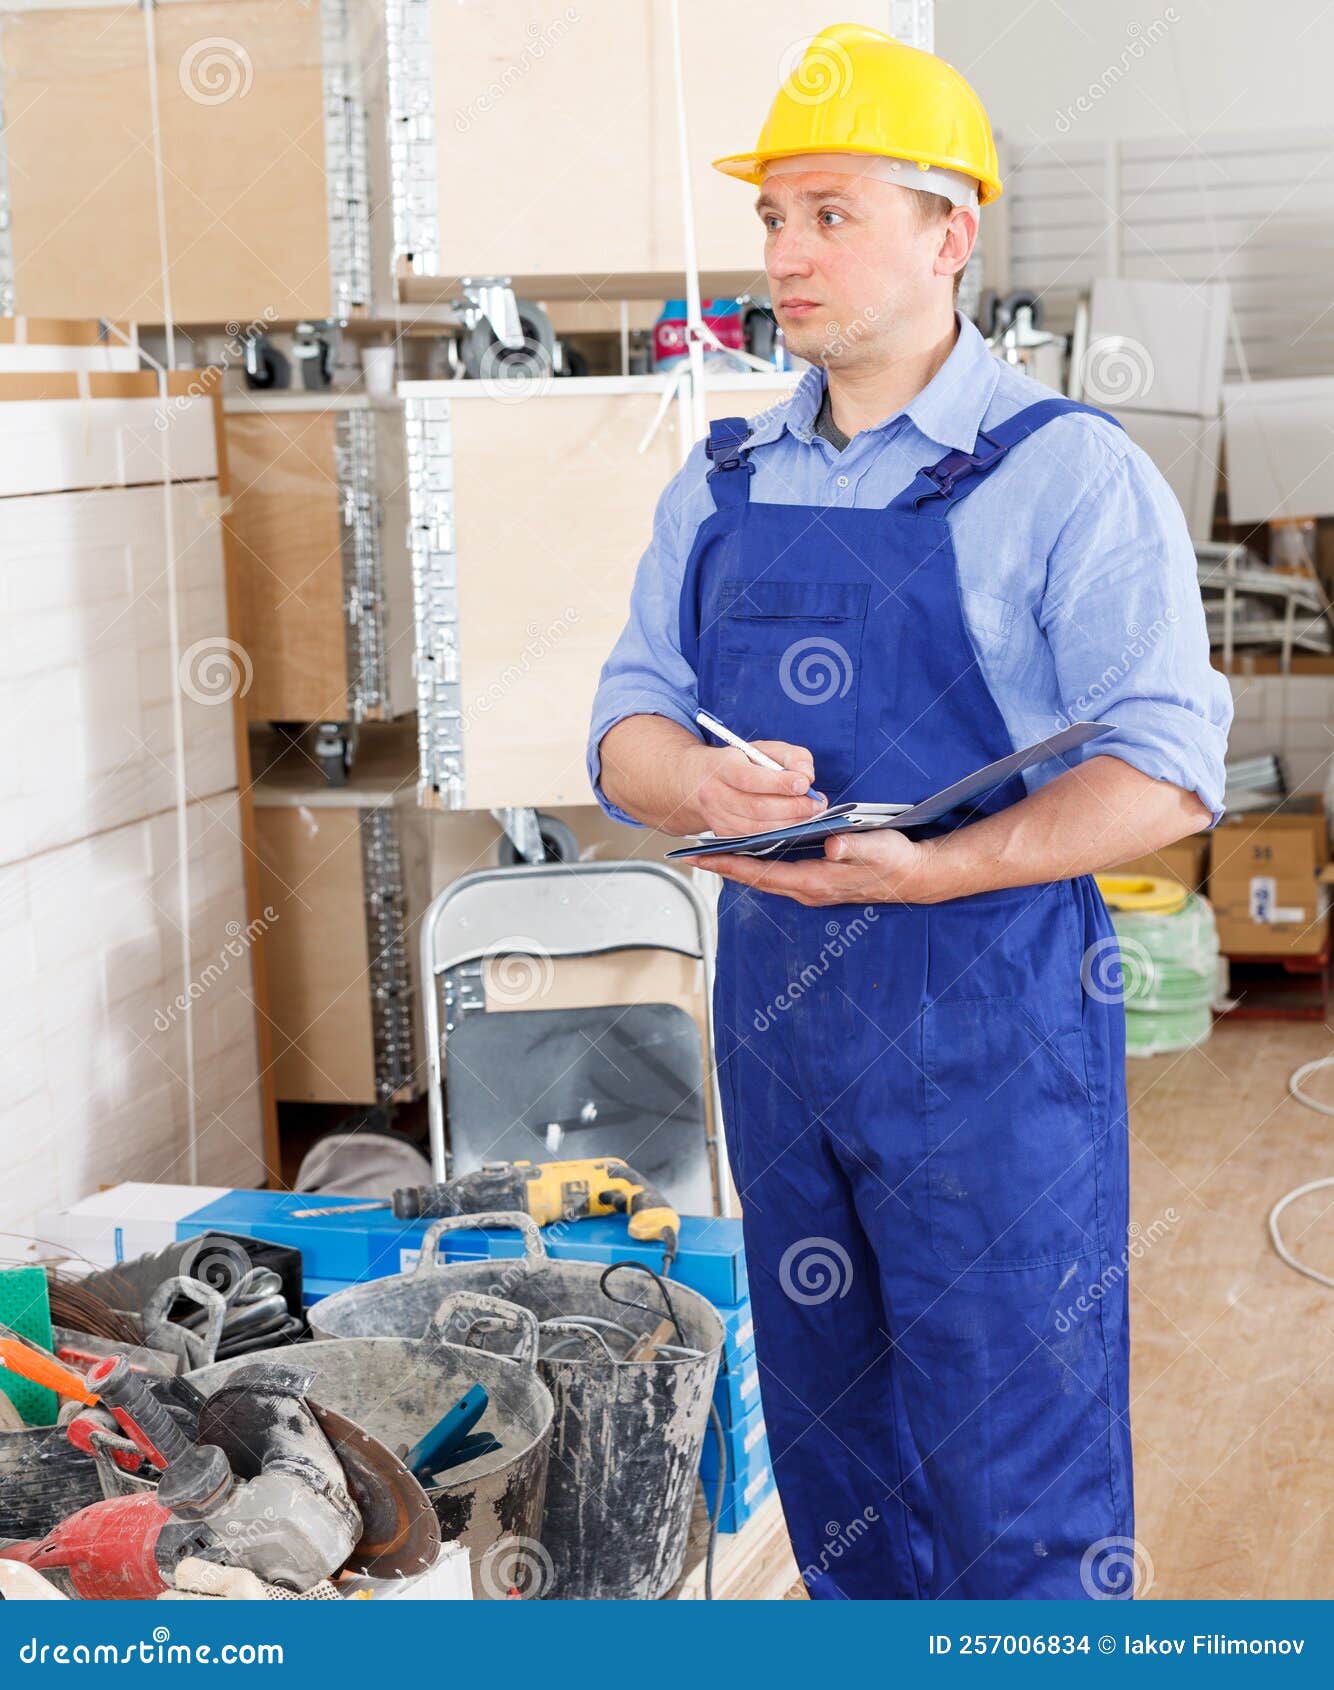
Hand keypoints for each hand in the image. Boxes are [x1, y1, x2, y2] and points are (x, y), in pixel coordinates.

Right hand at [682, 739, 825, 837]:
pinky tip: (795, 825)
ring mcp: (717, 818)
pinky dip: (779, 834)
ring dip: (790, 824)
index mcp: (722, 766)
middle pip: (756, 808)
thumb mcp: (763, 748)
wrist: (699, 781)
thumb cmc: (738, 762)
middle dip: (792, 808)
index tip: (805, 783)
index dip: (778, 783)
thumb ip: (790, 756)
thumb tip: (807, 776)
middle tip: (817, 804)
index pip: (749, 778)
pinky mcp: (724, 834)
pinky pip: (755, 839)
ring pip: (757, 828)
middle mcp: (714, 794)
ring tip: (811, 814)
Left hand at [694, 827, 943, 906]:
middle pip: (755, 879)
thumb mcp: (877, 849)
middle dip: (724, 867)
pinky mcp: (818, 882)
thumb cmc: (895, 861)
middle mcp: (807, 890)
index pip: (762, 874)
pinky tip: (749, 851)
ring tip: (712, 852)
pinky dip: (758, 864)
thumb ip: (853, 848)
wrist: (915, 876)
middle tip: (693, 855)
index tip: (701, 859)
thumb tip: (831, 847)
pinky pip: (778, 874)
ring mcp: (812, 888)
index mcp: (814, 881)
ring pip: (765, 878)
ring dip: (739, 866)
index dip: (729, 866)